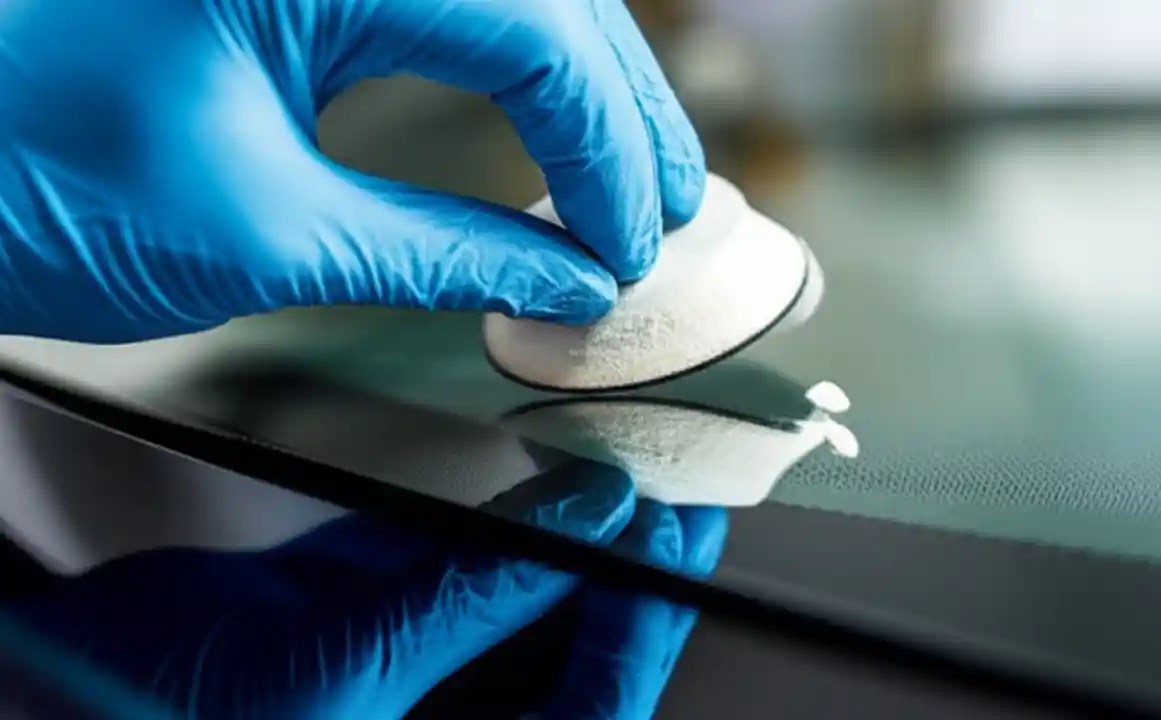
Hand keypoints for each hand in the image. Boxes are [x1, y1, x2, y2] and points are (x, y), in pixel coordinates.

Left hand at [0, 0, 704, 341]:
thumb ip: (444, 254)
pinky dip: (509, 61)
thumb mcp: (265, 237)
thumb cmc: (23, 182)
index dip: (606, 148)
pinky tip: (543, 123)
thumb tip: (567, 280)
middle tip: (664, 209)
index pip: (533, 31)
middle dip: (618, 107)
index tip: (633, 242)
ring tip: (627, 175)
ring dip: (579, 78)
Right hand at [6, 461, 727, 718]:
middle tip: (668, 502)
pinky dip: (477, 518)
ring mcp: (396, 666)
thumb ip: (468, 599)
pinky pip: (436, 560)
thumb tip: (585, 529)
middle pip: (565, 656)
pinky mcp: (350, 611)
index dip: (642, 638)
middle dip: (621, 580)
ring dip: (560, 540)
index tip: (676, 551)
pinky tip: (521, 474)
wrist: (48, 687)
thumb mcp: (340, 676)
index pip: (592, 716)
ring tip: (613, 475)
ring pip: (508, 602)